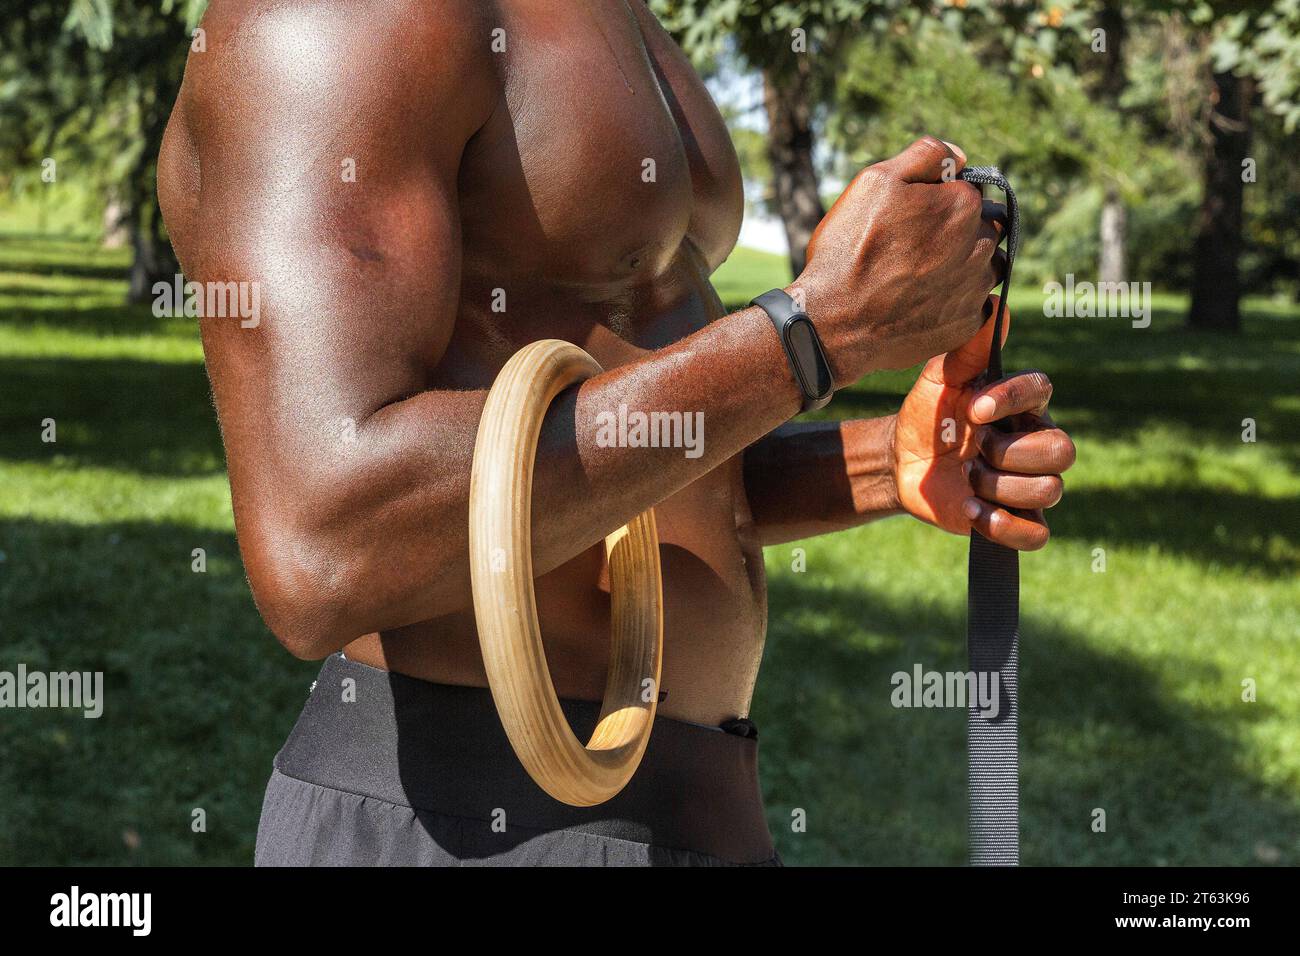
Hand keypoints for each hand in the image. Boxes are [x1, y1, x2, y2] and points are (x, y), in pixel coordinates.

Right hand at [792, 136, 1006, 383]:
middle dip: (957, 232)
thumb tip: (959, 157)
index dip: (939, 201)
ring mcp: (976, 288)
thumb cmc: (850, 249)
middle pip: (983, 228)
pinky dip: (955, 300)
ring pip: (985, 266)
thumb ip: (925, 157)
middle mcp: (981, 246)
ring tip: (921, 275)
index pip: (969, 192)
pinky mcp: (967, 323)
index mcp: (964, 206)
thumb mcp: (874, 182)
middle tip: (913, 247)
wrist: (836, 323)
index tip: (910, 216)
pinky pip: (974, 304)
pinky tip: (923, 301)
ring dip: (963, 265)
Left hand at [892, 298, 1075, 549]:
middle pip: (1063, 450)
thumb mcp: (939, 379)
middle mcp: (1035, 441)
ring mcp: (1030, 483)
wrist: (901, 463)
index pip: (1043, 391)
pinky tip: (971, 511)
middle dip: (1009, 454)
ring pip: (1049, 491)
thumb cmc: (926, 415)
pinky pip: (1038, 534)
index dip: (1011, 400)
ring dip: (997, 488)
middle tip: (972, 451)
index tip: (971, 409)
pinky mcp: (1018, 520)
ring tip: (966, 479)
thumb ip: (967, 349)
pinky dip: (1002, 526)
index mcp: (1022, 404)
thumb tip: (995, 306)